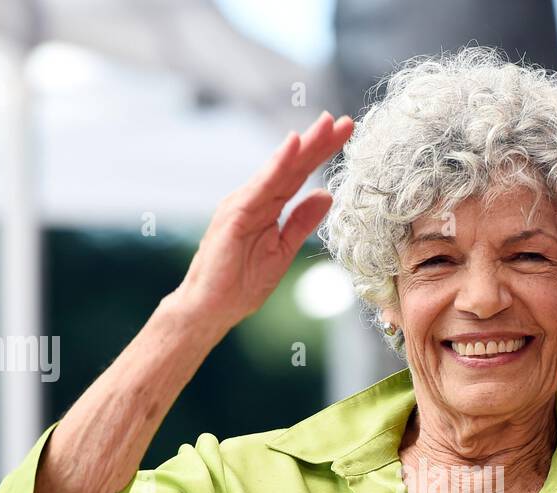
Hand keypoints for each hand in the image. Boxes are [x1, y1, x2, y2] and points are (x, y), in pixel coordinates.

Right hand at [171, 110, 353, 335]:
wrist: (211, 307)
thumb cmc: (241, 282)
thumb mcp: (282, 251)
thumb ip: (301, 223)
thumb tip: (325, 196)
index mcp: (267, 207)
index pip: (299, 175)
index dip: (321, 154)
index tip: (346, 133)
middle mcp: (254, 199)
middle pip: (291, 165)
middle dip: (318, 142)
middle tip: (345, 120)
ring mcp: (242, 204)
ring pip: (278, 170)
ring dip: (303, 146)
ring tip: (326, 125)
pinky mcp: (234, 215)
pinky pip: (260, 186)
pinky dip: (277, 164)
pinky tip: (293, 145)